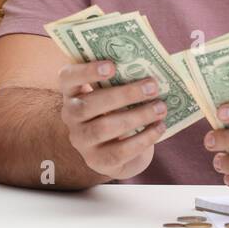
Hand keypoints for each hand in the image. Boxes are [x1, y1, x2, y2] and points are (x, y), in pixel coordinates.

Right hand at [59, 60, 165, 180]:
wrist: (120, 150)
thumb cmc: (119, 111)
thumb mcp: (115, 93)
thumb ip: (122, 80)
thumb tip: (150, 69)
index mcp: (73, 92)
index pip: (68, 78)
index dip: (86, 71)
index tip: (112, 66)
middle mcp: (71, 116)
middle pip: (89, 105)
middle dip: (124, 95)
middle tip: (152, 87)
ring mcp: (82, 141)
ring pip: (104, 128)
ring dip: (137, 116)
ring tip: (160, 108)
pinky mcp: (97, 161)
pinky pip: (120, 151)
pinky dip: (143, 138)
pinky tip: (159, 127)